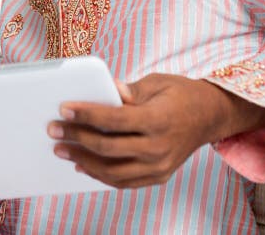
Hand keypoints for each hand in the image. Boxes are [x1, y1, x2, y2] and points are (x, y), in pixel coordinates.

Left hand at [47, 73, 264, 188]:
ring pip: (113, 171)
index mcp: (159, 120)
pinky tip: (81, 165)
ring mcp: (160, 166)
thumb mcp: (157, 82)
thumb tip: (108, 89)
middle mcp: (160, 147)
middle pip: (109, 147)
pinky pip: (124, 181)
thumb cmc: (180, 94)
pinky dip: (100, 175)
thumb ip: (130, 90)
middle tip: (53, 130)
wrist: (210, 116)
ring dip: (83, 161)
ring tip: (61, 149)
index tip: (64, 108)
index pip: (115, 119)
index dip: (87, 114)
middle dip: (77, 138)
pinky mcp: (158, 176)